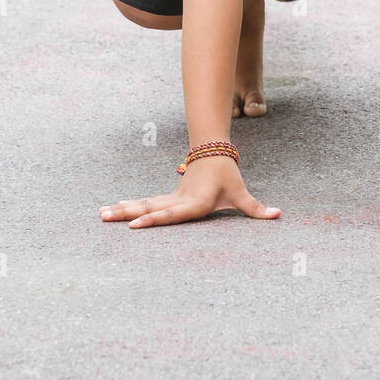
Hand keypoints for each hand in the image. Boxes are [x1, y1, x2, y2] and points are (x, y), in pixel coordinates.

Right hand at [99, 155, 280, 227]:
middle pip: (150, 208)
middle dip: (128, 213)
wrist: (214, 155)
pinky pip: (144, 203)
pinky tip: (111, 210)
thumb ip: (257, 209)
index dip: (154, 219)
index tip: (135, 224)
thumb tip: (278, 215)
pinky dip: (127, 206)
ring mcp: (170, 198)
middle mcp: (178, 201)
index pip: (172, 214)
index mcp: (194, 203)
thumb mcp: (241, 195)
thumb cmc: (228, 178)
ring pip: (143, 204)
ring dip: (122, 209)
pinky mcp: (166, 198)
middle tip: (106, 217)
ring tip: (101, 214)